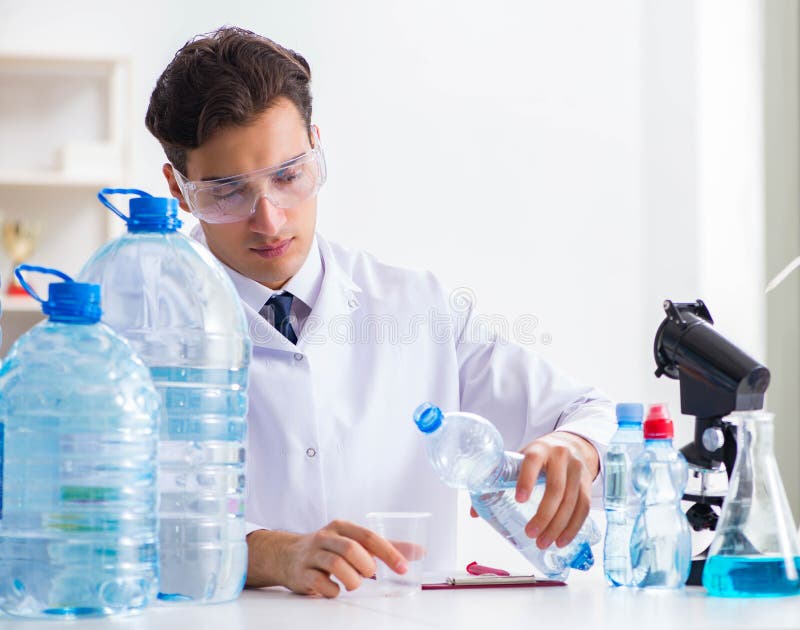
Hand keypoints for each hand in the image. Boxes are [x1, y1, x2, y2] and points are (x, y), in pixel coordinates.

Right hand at [246, 520, 407, 597]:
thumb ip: (384, 547)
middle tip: (369, 574)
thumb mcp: (354, 541)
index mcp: (341, 527)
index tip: (403, 568)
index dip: (388, 553)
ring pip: (336, 565)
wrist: (286, 555)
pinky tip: (336, 589)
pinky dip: (334, 591)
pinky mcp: (302, 573)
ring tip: (353, 583)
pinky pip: (321, 584)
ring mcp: (311, 555)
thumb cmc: (328, 548)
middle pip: (351, 548)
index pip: (369, 536)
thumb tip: (418, 552)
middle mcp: (326, 537)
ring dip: (352, 580)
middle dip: (366, 566)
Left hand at [468, 432, 597, 549]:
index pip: (532, 462)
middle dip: (543, 515)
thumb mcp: (519, 460)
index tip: (519, 499)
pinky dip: (573, 526)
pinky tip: (562, 540)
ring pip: (571, 501)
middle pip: (555, 489)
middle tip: (530, 534)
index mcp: (539, 449)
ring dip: (558, 526)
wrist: (570, 443)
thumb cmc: (539, 456)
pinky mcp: (587, 482)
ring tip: (544, 542)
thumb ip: (499, 482)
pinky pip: (583, 508)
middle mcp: (560, 457)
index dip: (526, 480)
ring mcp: (577, 469)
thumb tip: (475, 513)